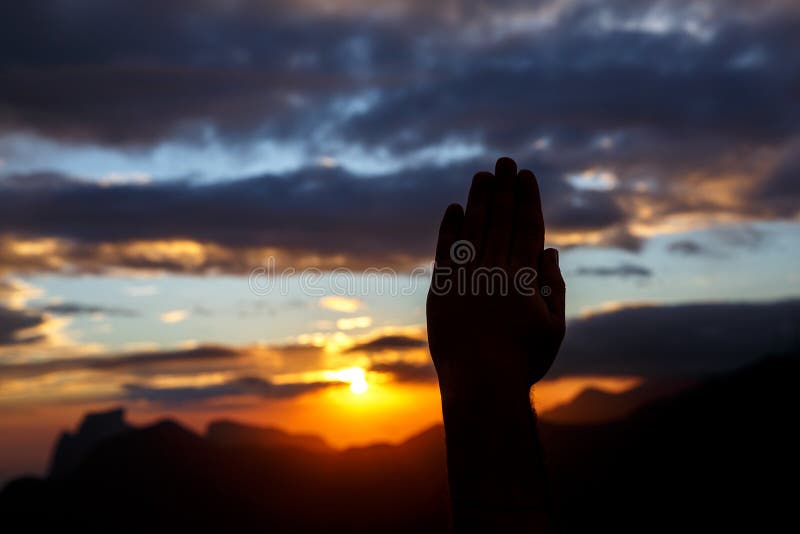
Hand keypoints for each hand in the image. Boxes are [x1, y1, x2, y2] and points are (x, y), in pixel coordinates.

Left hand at [427, 157, 565, 403]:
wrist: (480, 383)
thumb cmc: (522, 360)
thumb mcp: (553, 328)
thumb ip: (554, 287)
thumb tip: (548, 250)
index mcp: (524, 278)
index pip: (527, 228)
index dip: (527, 200)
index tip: (525, 176)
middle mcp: (494, 270)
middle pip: (501, 221)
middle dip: (504, 189)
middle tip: (504, 162)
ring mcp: (466, 278)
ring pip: (474, 229)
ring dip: (479, 200)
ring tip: (482, 176)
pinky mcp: (442, 289)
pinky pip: (446, 251)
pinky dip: (449, 228)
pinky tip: (453, 208)